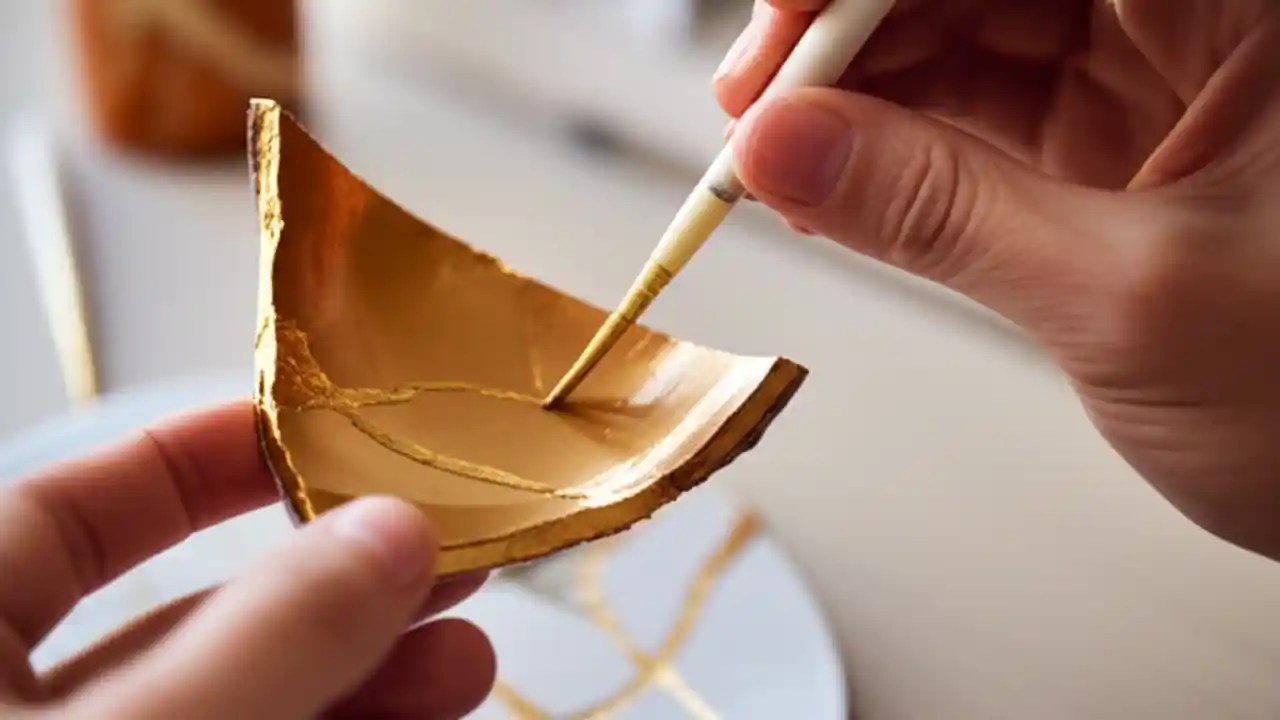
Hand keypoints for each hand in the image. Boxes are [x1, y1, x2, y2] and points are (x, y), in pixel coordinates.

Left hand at [0, 402, 494, 718]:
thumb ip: (267, 637)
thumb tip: (394, 529)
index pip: (72, 511)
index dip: (196, 459)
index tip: (319, 433)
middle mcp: (20, 706)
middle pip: (190, 620)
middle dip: (334, 588)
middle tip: (446, 556)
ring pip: (241, 705)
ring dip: (364, 675)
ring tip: (466, 659)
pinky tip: (422, 718)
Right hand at [717, 1, 1279, 558]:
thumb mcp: (1129, 299)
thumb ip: (941, 215)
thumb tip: (784, 151)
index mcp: (1249, 1)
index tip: (779, 37)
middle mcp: (1202, 14)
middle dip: (847, 32)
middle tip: (758, 105)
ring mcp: (1157, 71)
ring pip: (966, 32)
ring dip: (858, 91)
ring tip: (781, 157)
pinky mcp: (1115, 137)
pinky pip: (979, 109)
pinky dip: (895, 145)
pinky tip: (835, 180)